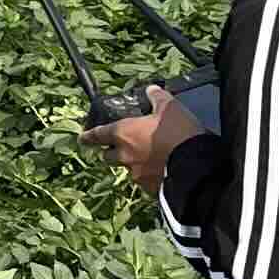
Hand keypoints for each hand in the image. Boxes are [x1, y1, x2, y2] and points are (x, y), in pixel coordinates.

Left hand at [74, 87, 201, 195]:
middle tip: (122, 147)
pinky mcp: (149, 189)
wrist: (195, 165)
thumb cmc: (179, 132)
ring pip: (126, 169)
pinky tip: (161, 170)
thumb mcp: (170, 108)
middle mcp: (124, 155)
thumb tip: (151, 90)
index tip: (82, 138)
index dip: (88, 136)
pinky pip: (144, 182)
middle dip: (112, 152)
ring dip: (132, 164)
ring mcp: (135, 174)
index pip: (97, 135)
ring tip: (149, 158)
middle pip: (108, 156)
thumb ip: (157, 98)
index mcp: (123, 133)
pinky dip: (149, 176)